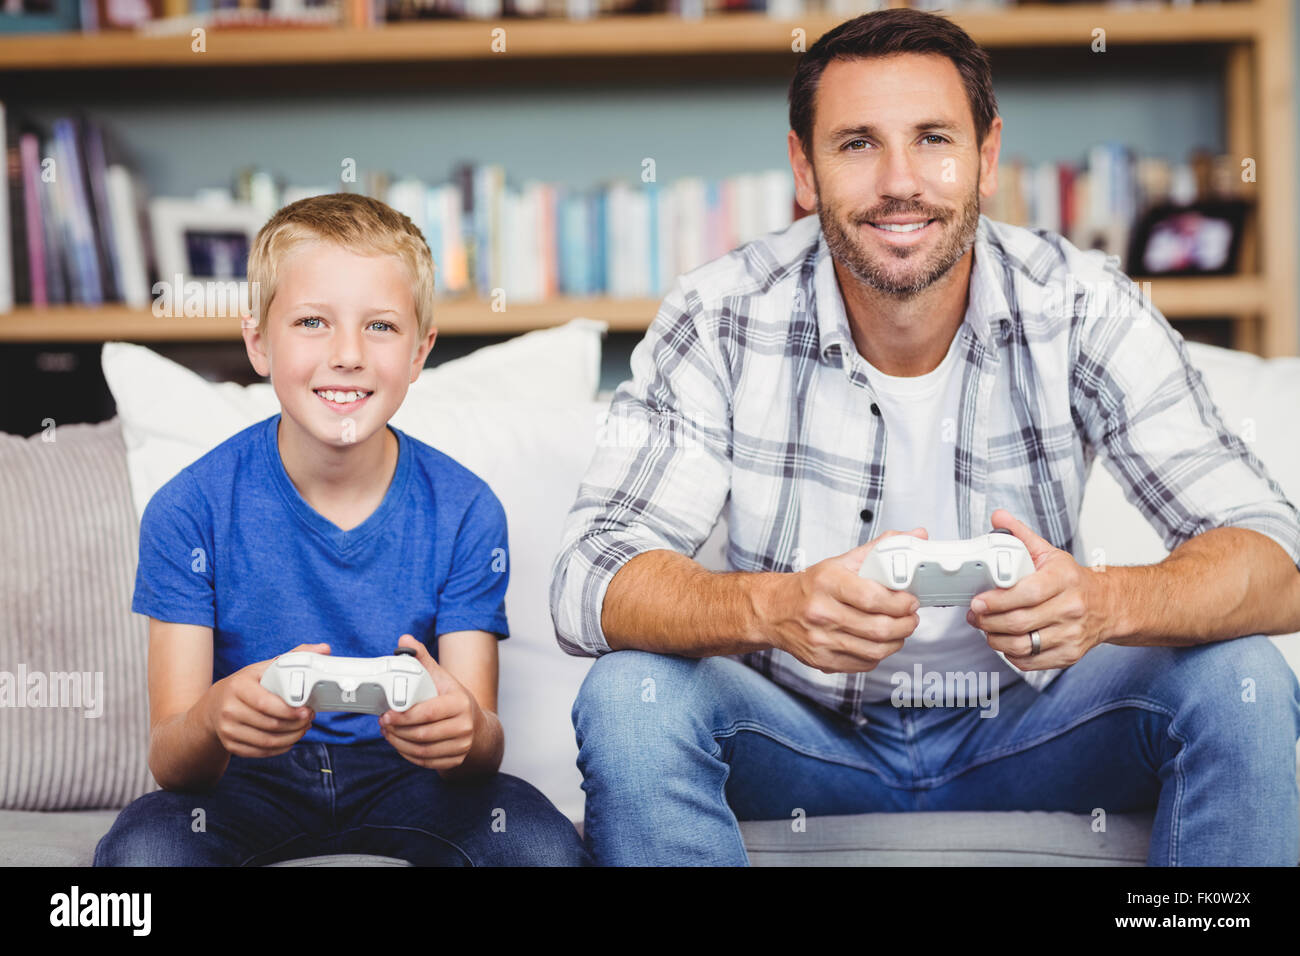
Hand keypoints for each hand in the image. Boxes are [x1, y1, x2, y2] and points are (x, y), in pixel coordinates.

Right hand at [204, 642, 327, 757]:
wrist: (214, 705)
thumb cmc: (246, 684)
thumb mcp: (263, 668)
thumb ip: (294, 656)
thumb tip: (324, 649)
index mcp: (238, 686)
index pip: (265, 703)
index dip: (289, 710)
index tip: (307, 711)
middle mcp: (229, 709)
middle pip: (270, 724)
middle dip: (296, 724)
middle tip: (309, 718)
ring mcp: (227, 729)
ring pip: (267, 741)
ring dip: (291, 737)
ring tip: (303, 728)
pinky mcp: (230, 745)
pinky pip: (260, 752)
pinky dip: (279, 748)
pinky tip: (289, 739)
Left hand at [379, 634, 481, 770]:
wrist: (477, 725)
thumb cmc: (454, 699)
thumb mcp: (441, 677)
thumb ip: (422, 659)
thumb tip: (405, 640)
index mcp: (460, 703)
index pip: (428, 713)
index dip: (404, 716)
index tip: (387, 714)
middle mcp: (464, 726)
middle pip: (423, 734)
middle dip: (398, 731)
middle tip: (383, 724)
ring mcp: (462, 745)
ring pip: (423, 751)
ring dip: (399, 744)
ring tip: (388, 733)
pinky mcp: (456, 760)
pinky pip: (427, 762)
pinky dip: (409, 755)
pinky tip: (399, 745)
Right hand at [761, 528, 927, 673]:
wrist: (774, 610)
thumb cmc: (810, 587)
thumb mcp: (840, 562)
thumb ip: (879, 550)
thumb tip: (916, 535)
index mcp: (826, 582)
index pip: (871, 597)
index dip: (899, 602)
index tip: (910, 600)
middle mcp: (820, 612)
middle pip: (877, 627)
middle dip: (905, 624)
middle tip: (911, 617)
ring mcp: (820, 640)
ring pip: (874, 650)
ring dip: (897, 641)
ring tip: (900, 630)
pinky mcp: (822, 660)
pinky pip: (863, 663)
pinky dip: (878, 654)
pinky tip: (879, 642)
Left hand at [967, 509, 1109, 669]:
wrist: (1108, 606)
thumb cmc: (1073, 581)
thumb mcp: (1050, 554)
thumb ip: (1021, 536)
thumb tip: (998, 517)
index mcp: (1064, 579)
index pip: (1028, 593)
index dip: (999, 600)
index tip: (978, 601)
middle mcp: (1071, 608)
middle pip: (1020, 622)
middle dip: (988, 621)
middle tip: (975, 615)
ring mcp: (1071, 634)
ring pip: (1023, 645)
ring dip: (996, 639)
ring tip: (986, 628)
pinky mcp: (1069, 654)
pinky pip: (1031, 661)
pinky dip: (1012, 654)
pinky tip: (1005, 642)